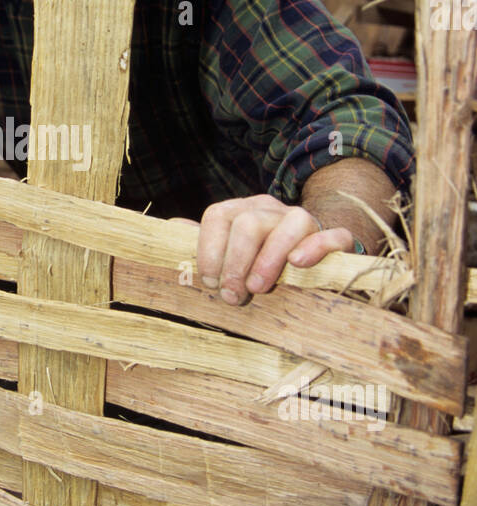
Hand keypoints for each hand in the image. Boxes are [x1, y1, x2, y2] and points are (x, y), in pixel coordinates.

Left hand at [191, 194, 357, 304]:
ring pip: (290, 224)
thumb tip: (171, 226)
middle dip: (235, 262)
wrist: (313, 253)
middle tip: (232, 296)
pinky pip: (333, 235)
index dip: (209, 250)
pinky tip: (298, 264)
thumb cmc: (260, 259)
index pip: (218, 215)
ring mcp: (304, 221)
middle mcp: (271, 210)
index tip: (209, 281)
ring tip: (258, 288)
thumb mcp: (230, 250)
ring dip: (269, 259)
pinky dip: (316, 248)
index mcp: (242, 210)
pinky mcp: (334, 238)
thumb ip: (205, 241)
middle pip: (249, 223)